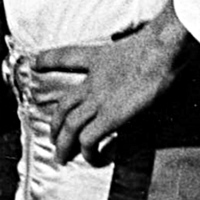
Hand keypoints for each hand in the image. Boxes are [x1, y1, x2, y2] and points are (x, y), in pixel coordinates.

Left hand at [32, 0, 196, 164]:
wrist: (163, 48)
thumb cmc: (159, 41)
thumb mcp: (138, 43)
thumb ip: (133, 53)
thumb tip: (146, 53)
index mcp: (100, 58)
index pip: (68, 57)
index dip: (49, 60)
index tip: (35, 63)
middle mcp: (94, 80)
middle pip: (64, 104)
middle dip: (55, 124)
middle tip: (54, 137)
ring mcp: (100, 99)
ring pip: (69, 126)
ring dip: (64, 145)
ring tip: (63, 157)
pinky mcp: (110, 116)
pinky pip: (89, 140)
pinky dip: (89, 152)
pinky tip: (94, 158)